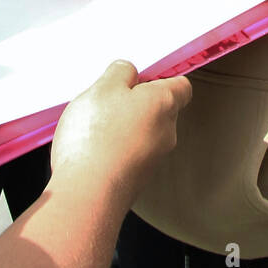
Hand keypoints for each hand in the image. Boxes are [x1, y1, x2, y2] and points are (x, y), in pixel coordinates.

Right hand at [51, 60, 191, 199]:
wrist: (87, 195)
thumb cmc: (97, 140)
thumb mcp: (103, 88)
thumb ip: (120, 73)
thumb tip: (128, 72)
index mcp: (164, 104)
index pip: (181, 85)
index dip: (162, 77)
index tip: (140, 74)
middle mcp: (166, 133)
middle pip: (158, 109)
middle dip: (134, 103)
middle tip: (107, 99)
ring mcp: (152, 160)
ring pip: (142, 133)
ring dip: (121, 127)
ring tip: (92, 126)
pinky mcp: (135, 180)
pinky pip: (128, 155)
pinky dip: (113, 150)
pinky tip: (89, 149)